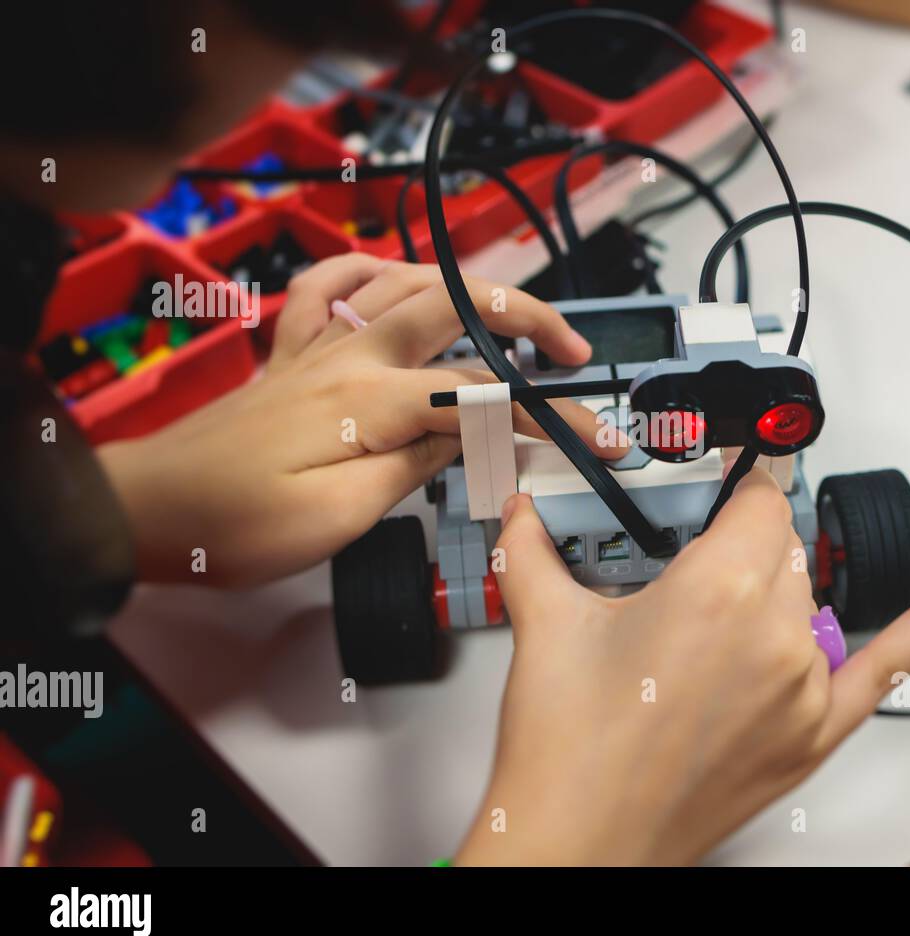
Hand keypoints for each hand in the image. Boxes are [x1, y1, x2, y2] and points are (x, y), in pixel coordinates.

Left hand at [99, 255, 618, 586]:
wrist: (149, 510)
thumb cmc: (237, 527)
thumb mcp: (343, 516)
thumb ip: (417, 465)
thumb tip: (474, 434)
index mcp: (371, 402)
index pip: (483, 397)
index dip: (550, 417)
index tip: (597, 439)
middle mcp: (351, 355)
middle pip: (457, 305)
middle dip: (529, 317)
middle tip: (574, 352)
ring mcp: (319, 346)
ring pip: (406, 283)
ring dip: (469, 290)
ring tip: (512, 316)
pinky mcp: (292, 354)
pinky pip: (331, 285)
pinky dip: (370, 270)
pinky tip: (393, 279)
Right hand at [455, 469, 909, 865]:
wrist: (580, 842)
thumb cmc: (569, 751)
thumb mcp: (543, 623)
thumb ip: (530, 549)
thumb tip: (522, 516)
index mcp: (716, 590)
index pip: (759, 502)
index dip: (737, 492)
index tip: (725, 488)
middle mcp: (772, 633)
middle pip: (781, 551)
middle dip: (738, 551)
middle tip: (685, 577)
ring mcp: (801, 687)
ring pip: (807, 601)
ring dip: (769, 598)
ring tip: (706, 633)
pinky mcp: (812, 734)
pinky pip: (886, 669)